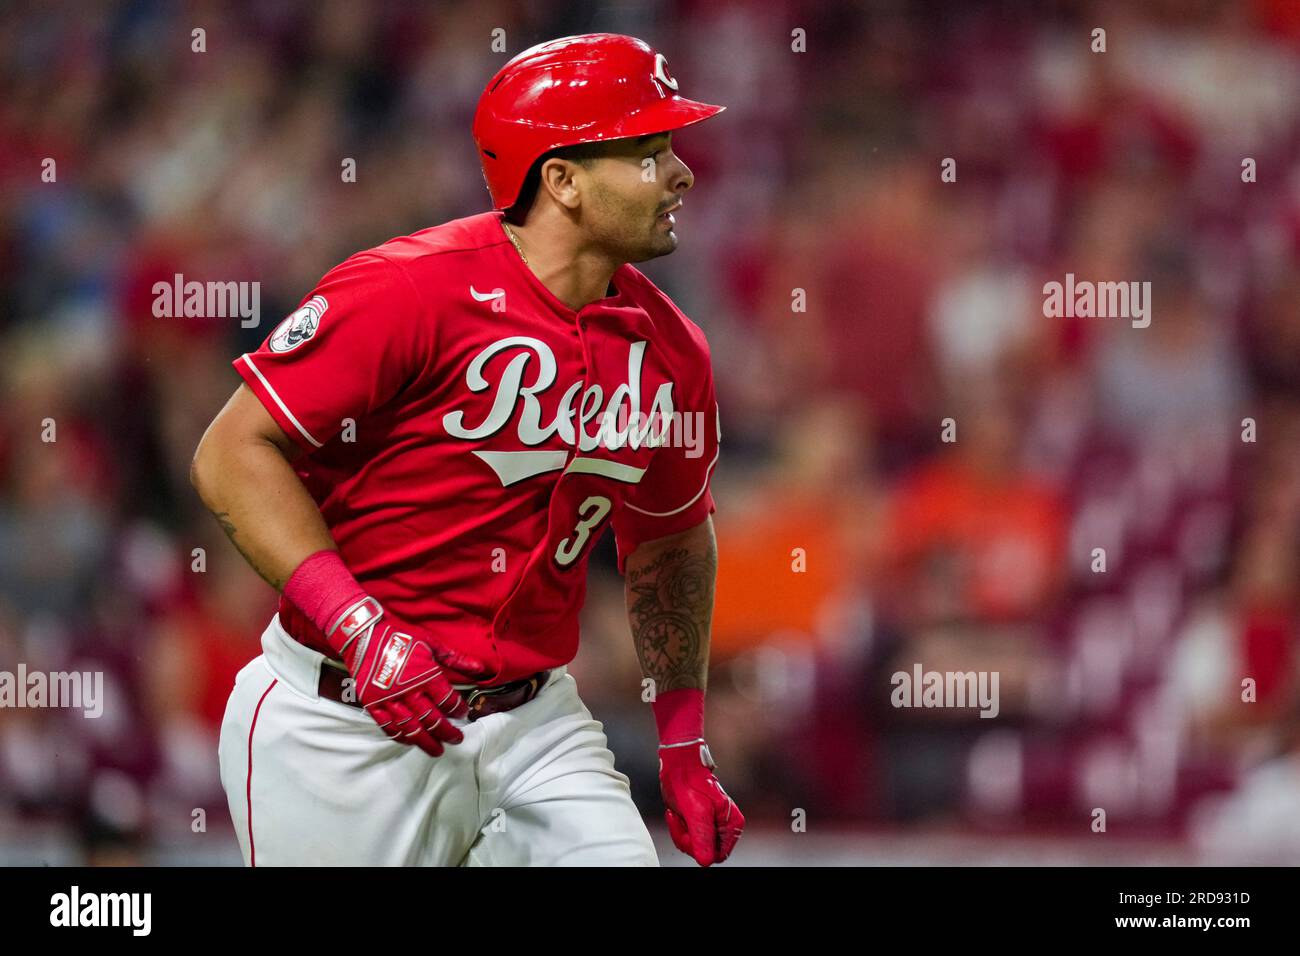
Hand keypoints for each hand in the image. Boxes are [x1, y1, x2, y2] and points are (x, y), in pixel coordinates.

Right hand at [331, 597, 491, 757]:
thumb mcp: (431, 643)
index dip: (458, 710)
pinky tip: (410, 742)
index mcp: (426, 675)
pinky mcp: (372, 705)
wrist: (363, 635)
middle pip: (432, 719)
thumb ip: (455, 659)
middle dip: (447, 732)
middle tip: (457, 739)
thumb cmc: (400, 636)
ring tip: (437, 750)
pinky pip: (388, 727)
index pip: (448, 701)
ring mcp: (389, 700)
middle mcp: (408, 692)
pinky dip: (400, 737)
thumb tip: (481, 668)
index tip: (463, 714)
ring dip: (426, 741)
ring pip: (412, 728)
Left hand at [658, 738, 743, 865]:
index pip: (718, 855)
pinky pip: (689, 839)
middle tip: (680, 821)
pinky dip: (679, 830)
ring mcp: (713, 825)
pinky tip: (676, 815)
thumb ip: (702, 836)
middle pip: (706, 852)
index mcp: (732, 823)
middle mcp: (725, 826)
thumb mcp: (696, 811)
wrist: (679, 766)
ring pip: (696, 847)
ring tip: (677, 816)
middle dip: (689, 840)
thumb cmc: (690, 783)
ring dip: (681, 834)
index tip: (689, 833)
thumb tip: (706, 861)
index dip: (701, 850)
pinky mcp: (701, 823)